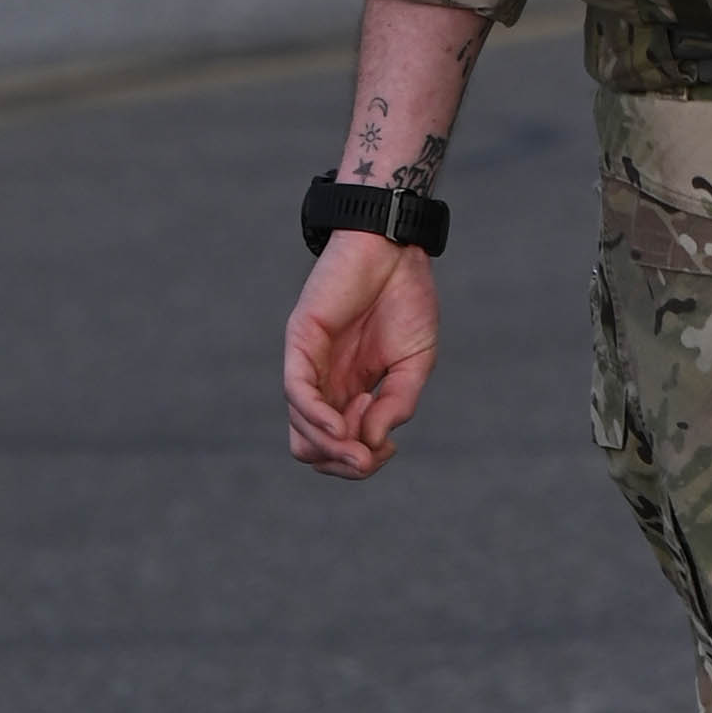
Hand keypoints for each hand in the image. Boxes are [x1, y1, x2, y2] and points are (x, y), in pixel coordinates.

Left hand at [285, 231, 440, 476]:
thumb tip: (371, 444)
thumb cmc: (407, 300)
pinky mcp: (300, 342)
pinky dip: (316, 417)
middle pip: (310, 448)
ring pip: (301, 430)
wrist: (396, 249)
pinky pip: (297, 392)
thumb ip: (397, 406)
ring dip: (334, 446)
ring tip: (365, 429)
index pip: (336, 447)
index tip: (388, 445)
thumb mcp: (415, 365)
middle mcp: (324, 383)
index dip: (360, 461)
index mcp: (349, 390)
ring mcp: (309, 365)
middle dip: (342, 463)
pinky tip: (339, 427)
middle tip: (370, 453)